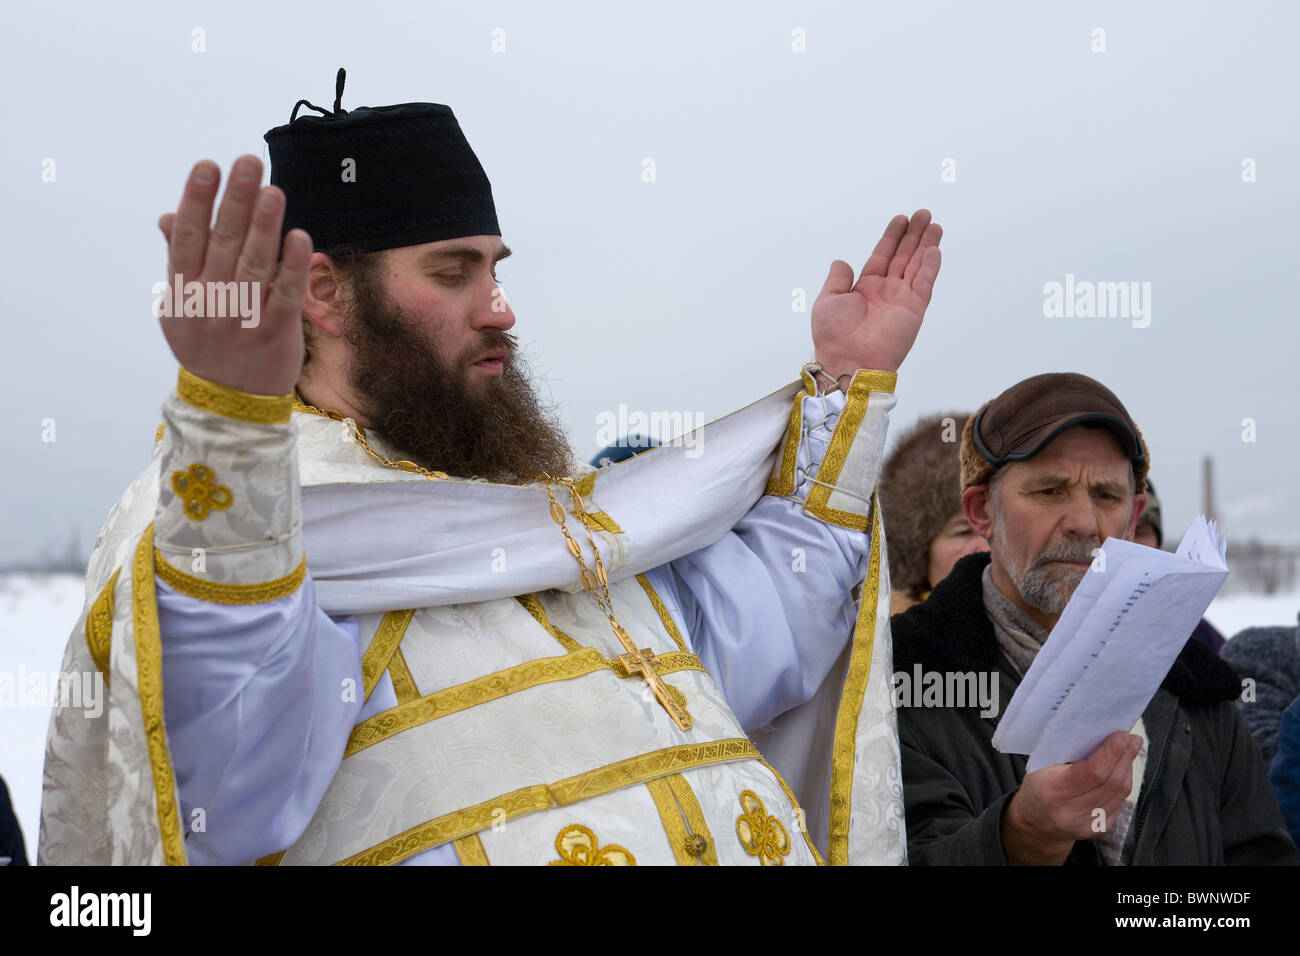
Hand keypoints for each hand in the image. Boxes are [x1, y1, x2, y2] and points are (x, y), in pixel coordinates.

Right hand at [156, 155, 310, 395]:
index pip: (188, 238)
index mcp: (184, 292)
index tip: (207, 166)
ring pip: (253, 265)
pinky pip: (285, 295)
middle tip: (248, 162)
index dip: (197, 201)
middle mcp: (209, 303)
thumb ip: (181, 263)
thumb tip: (170, 217)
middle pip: (222, 243)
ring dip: (263, 225)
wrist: (230, 404)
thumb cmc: (209, 346)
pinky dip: (291, 266)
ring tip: (273, 190)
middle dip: (235, 200)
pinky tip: (298, 237)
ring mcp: (242, 319)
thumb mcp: (183, 309)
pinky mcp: (275, 334)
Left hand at [812, 209, 941, 378]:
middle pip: (903, 256)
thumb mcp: (828, 300)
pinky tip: (934, 249)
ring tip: (934, 225)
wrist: (848, 360)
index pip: (882, 255)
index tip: (901, 219)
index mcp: (865, 288)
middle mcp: (886, 291)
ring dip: (926, 245)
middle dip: (913, 235)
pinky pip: (924, 284)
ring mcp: (901, 300)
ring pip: (917, 266)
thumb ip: (837, 279)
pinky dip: (930, 267)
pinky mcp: (913, 310)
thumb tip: (841, 262)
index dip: (892, 237)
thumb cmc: (834, 336)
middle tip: (923, 214)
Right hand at [1001, 731, 1142, 864]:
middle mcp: (1072, 812)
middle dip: (1125, 756)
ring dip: (1127, 768)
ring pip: (1120, 792)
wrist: (1036, 823)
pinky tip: (1122, 769)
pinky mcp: (1101, 828)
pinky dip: (1123, 782)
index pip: (1093, 772)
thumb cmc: (1037, 787)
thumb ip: (1067, 753)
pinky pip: (1120, 801)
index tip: (1122, 735)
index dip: (1111, 752)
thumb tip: (1099, 734)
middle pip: (1111, 782)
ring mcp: (1088, 824)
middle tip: (1132, 738)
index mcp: (1053, 791)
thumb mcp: (1041, 766)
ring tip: (1130, 749)